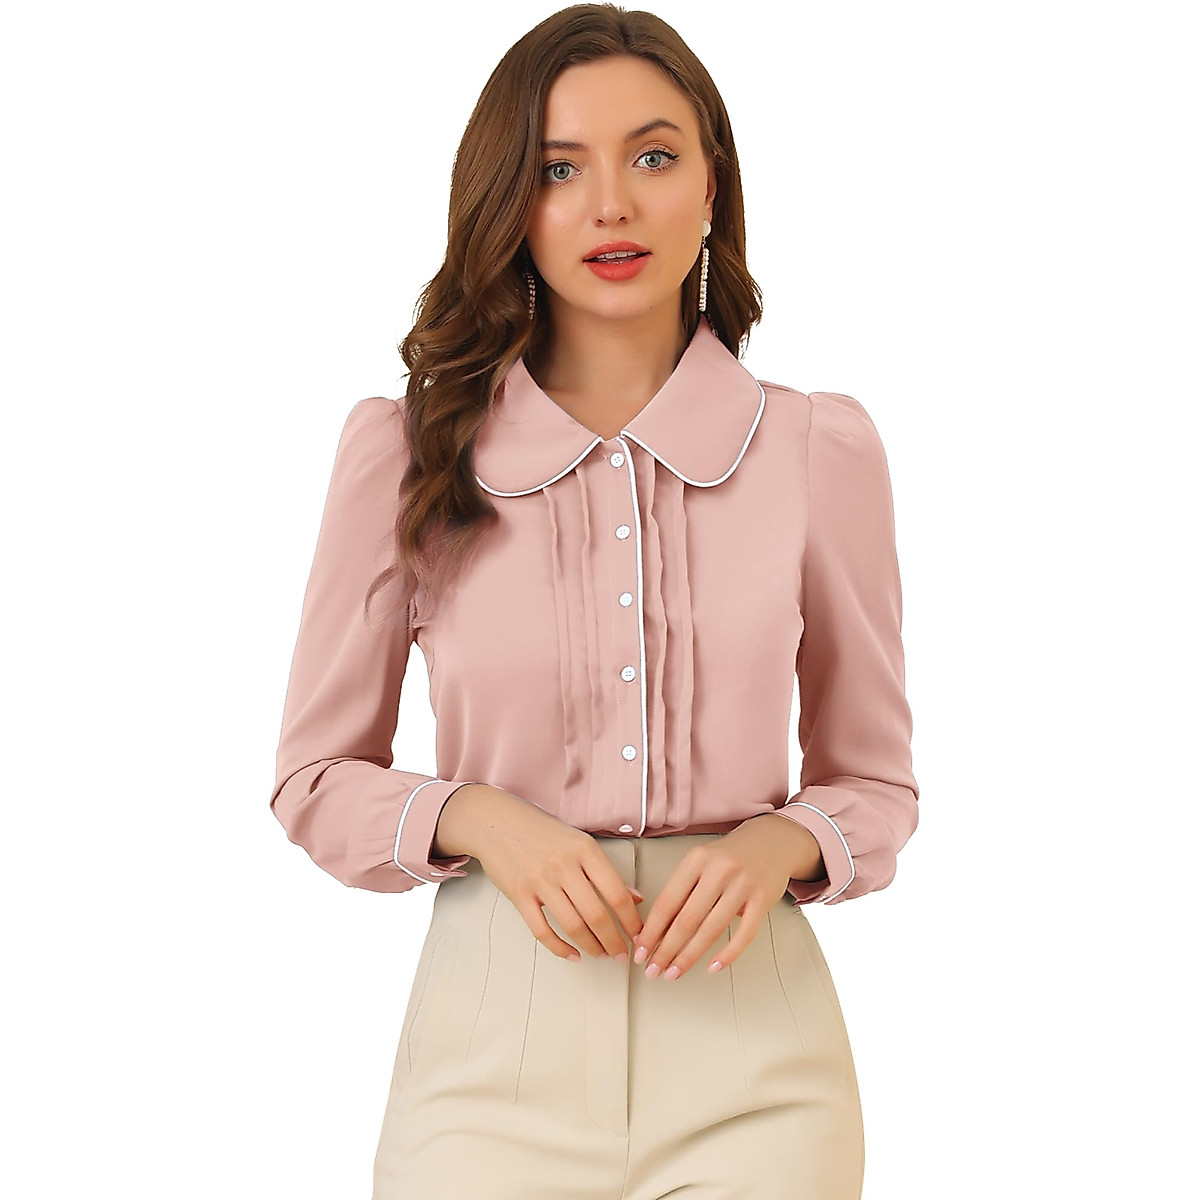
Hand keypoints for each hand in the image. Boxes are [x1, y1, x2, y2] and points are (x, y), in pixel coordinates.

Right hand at [466, 790, 645, 962]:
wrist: (496, 821)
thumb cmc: (540, 830)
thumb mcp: (578, 842)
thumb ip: (605, 871)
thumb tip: (635, 898)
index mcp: (585, 850)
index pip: (616, 893)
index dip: (631, 920)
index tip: (638, 934)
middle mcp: (564, 865)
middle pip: (597, 914)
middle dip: (614, 941)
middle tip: (621, 954)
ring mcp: (540, 881)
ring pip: (572, 925)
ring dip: (591, 946)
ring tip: (601, 954)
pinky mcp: (519, 894)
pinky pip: (542, 930)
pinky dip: (560, 948)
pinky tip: (572, 954)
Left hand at [632, 817, 821, 980]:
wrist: (772, 841)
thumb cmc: (729, 856)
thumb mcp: (700, 861)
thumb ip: (681, 890)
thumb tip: (656, 930)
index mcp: (697, 859)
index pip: (667, 902)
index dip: (651, 931)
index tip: (640, 950)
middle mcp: (719, 870)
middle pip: (686, 919)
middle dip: (666, 950)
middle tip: (653, 969)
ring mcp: (743, 885)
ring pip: (711, 930)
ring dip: (689, 957)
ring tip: (675, 972)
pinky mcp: (763, 899)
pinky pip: (744, 934)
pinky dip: (727, 954)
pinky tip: (712, 967)